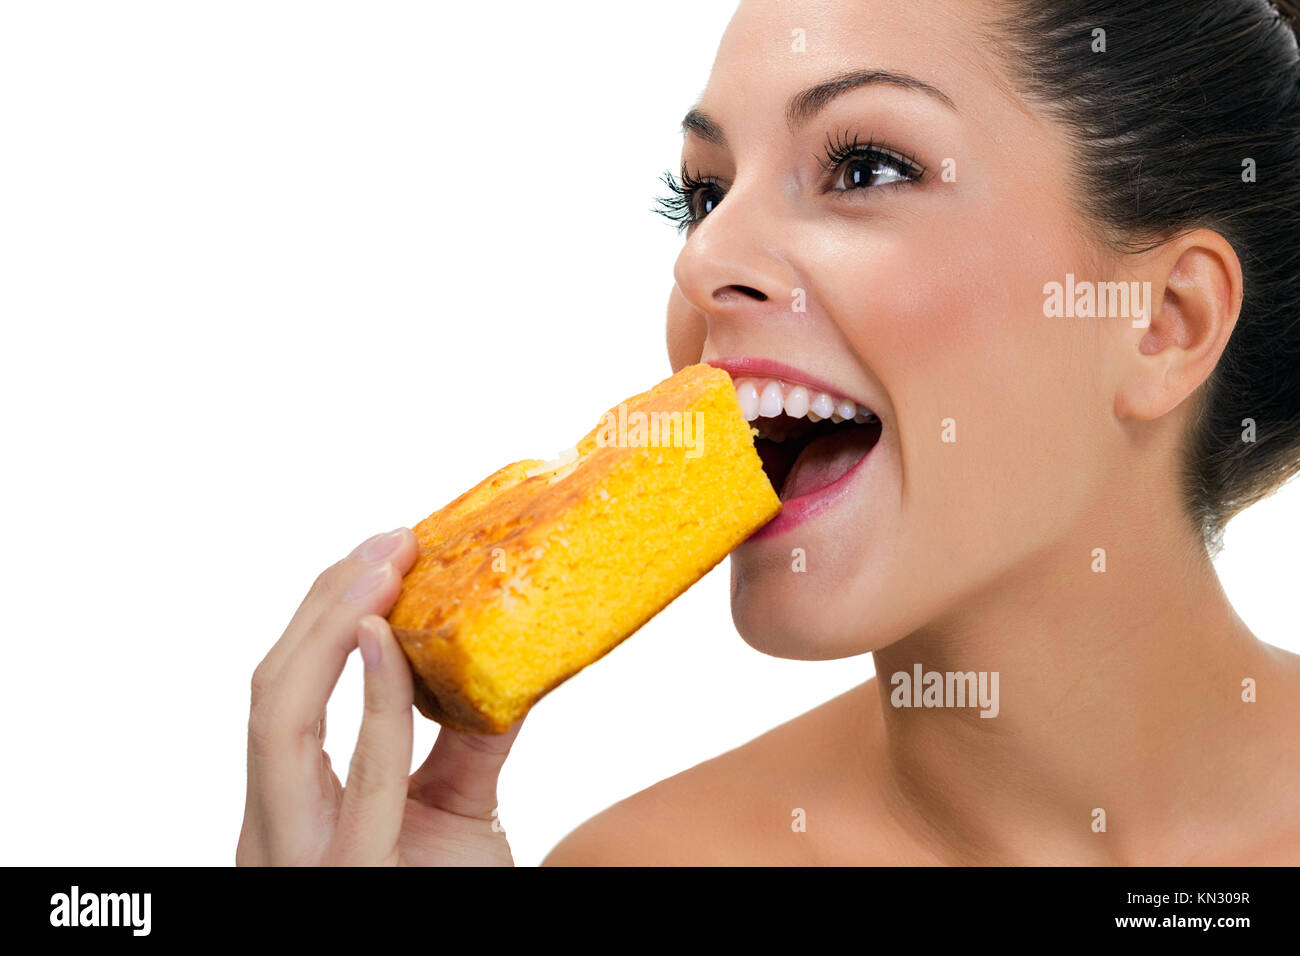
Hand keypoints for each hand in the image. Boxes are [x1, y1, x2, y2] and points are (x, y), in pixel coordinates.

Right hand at [237, 527, 523, 865]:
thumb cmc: (447, 905)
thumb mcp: (459, 816)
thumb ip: (470, 744)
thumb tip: (510, 659)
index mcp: (291, 808)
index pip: (283, 694)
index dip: (320, 614)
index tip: (381, 550)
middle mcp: (274, 831)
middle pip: (269, 691)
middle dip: (321, 603)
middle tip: (391, 538)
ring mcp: (298, 858)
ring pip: (278, 721)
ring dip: (329, 627)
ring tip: (387, 564)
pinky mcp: (349, 879)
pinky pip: (358, 780)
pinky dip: (369, 702)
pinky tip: (382, 640)